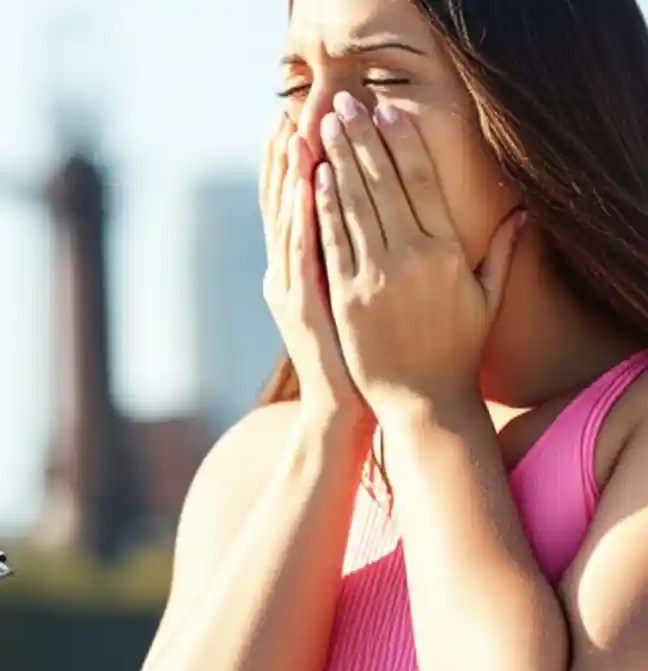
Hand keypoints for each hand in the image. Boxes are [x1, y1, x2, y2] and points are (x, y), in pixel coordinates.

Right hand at [261, 111, 369, 424]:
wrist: (344, 408)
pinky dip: (303, 216)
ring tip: (295, 133)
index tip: (299, 120)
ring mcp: (290, 288)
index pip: (294, 203)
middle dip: (285, 156)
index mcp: (298, 268)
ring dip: (291, 174)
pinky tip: (308, 185)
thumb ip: (353, 259)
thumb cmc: (360, 356)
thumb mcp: (351, 300)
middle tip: (287, 112)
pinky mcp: (304, 304)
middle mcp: (285, 273)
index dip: (293, 162)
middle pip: (282, 203)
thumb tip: (369, 221)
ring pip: (288, 219)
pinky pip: (302, 251)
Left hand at [313, 92, 524, 416]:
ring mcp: (373, 276)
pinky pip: (330, 240)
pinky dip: (320, 207)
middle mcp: (410, 257)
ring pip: (351, 205)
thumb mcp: (487, 299)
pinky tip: (310, 179)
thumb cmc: (458, 350)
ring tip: (322, 127)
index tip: (388, 112)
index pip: (422, 182)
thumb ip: (502, 253)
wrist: (423, 401)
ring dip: (335, 161)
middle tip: (343, 104)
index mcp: (446, 251)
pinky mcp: (344, 295)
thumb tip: (523, 214)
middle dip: (361, 139)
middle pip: (381, 183)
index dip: (403, 144)